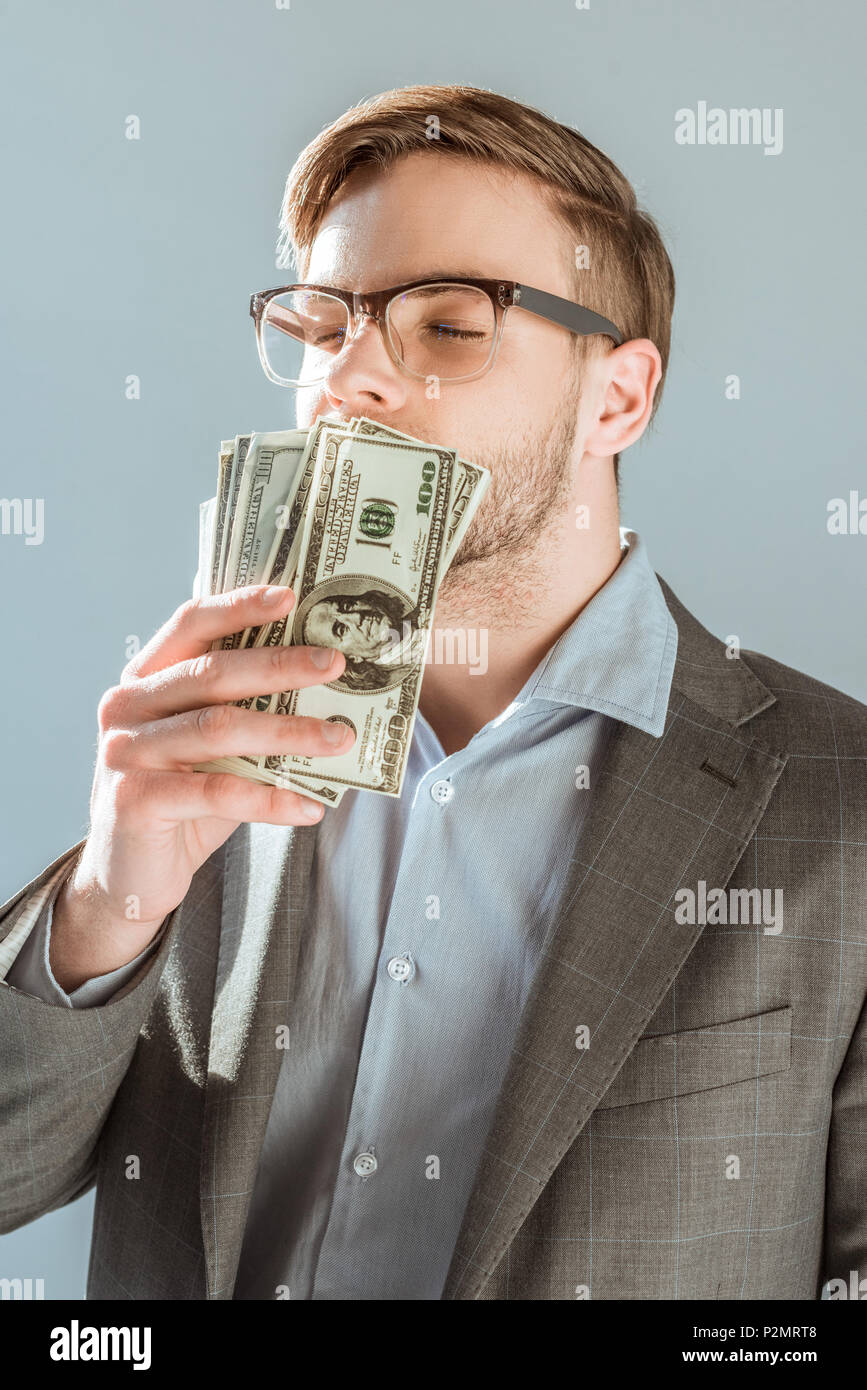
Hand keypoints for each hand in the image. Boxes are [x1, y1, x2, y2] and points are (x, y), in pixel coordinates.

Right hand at [52, 585, 352, 981]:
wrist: (130, 873)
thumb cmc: (183, 799)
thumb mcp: (212, 748)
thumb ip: (245, 711)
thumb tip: (327, 682)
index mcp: (146, 678)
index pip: (191, 623)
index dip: (240, 605)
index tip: (291, 595)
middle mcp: (127, 706)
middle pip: (212, 672)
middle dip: (281, 666)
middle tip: (336, 666)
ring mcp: (124, 752)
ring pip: (220, 729)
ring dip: (289, 734)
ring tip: (340, 739)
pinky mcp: (134, 800)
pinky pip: (217, 792)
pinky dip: (271, 799)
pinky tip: (310, 807)